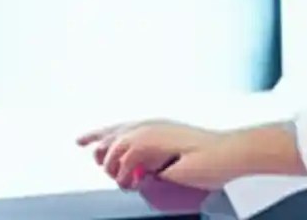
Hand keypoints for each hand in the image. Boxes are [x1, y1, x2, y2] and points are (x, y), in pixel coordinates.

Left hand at [77, 119, 230, 190]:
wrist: (225, 155)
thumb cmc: (207, 161)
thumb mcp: (172, 161)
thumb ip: (150, 162)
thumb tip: (131, 174)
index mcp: (155, 126)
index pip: (117, 127)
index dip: (96, 133)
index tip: (81, 141)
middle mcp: (148, 124)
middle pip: (107, 137)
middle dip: (103, 157)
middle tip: (116, 173)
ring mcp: (147, 132)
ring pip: (112, 150)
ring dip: (115, 169)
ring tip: (129, 182)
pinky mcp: (147, 143)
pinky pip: (123, 160)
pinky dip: (125, 174)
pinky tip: (135, 181)